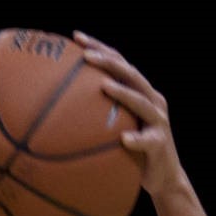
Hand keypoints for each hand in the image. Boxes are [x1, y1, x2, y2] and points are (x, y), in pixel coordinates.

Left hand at [76, 30, 187, 198]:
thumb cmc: (131, 151)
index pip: (118, 63)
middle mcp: (152, 100)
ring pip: (142, 102)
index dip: (99, 48)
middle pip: (130, 74)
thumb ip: (94, 115)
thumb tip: (53, 110)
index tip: (75, 37)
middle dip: (108, 62)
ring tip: (103, 86)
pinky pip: (148, 141)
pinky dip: (137, 139)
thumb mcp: (113, 128)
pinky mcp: (160, 143)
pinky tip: (124, 140)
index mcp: (139, 92)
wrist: (163, 177)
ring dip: (123, 93)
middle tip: (85, 56)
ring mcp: (158, 120)